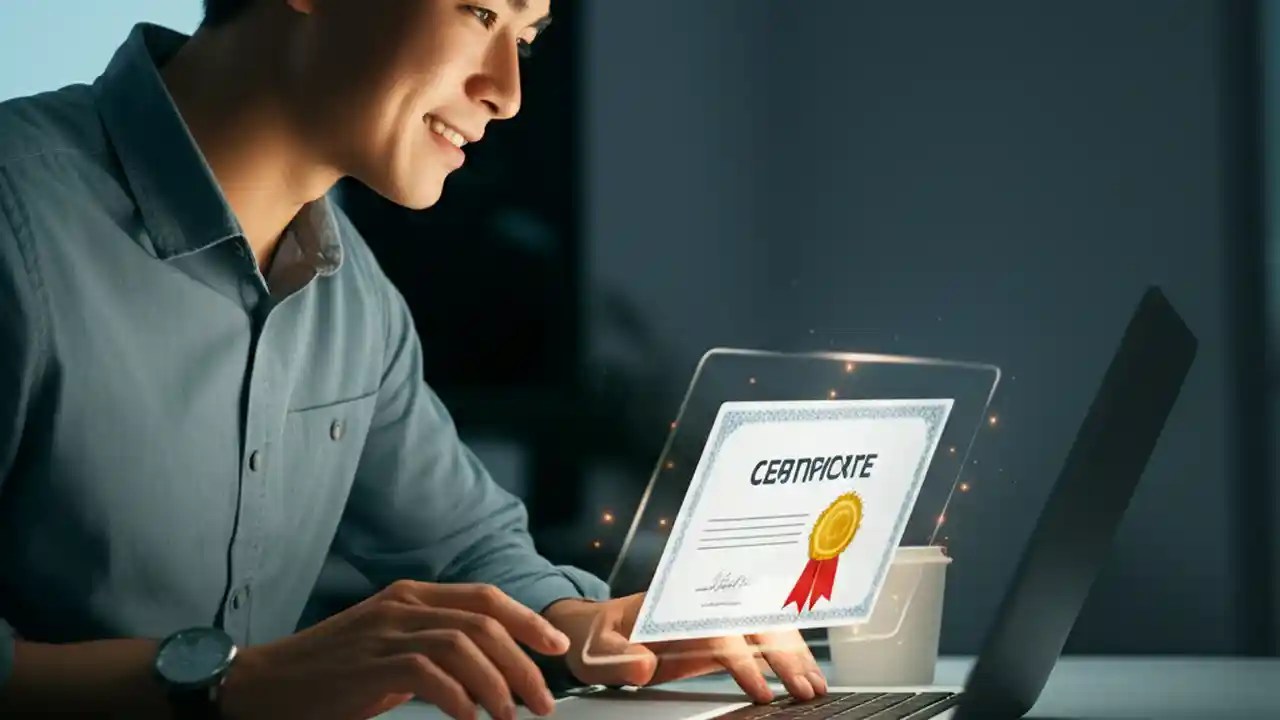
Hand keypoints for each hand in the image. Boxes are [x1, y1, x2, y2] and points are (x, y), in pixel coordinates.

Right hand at [220, 580, 569, 719]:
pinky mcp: (370, 664)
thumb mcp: (388, 649)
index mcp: (411, 596)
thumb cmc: (329, 672)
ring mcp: (385, 631)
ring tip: (512, 715)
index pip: (486, 598)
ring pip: (465, 644)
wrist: (263, 684)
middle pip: (485, 621)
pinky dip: (459, 697)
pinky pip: (429, 672)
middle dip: (524, 661)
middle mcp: (402, 605)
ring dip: (499, 682)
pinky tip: (470, 718)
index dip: (528, 620)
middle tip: (543, 700)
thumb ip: (433, 650)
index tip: (556, 648)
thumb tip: (490, 675)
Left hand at [544, 593, 827, 703]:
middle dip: (783, 655)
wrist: (593, 628)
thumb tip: (644, 666)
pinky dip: (785, 655)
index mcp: (673, 607)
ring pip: (763, 630)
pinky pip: (759, 642)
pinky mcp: (718, 637)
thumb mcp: (594, 651)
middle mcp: (699, 608)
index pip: (718, 630)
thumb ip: (616, 659)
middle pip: (752, 624)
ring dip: (793, 655)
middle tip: (804, 689)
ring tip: (814, 686)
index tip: (760, 689)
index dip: (741, 659)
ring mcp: (712, 620)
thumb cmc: (593, 637)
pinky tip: (804, 675)